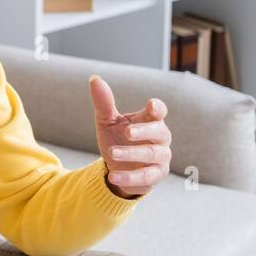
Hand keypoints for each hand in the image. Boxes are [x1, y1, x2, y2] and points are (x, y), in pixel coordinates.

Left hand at [89, 74, 170, 199]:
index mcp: (149, 121)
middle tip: (126, 132)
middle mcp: (159, 138)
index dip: (157, 108)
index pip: (159, 112)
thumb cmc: (117, 139)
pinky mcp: (155, 175)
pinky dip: (129, 177)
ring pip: (152, 154)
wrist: (117, 168)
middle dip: (144, 131)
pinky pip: (146, 176)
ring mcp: (160, 157)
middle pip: (159, 131)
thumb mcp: (107, 122)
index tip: (151, 106)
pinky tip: (113, 176)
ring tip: (112, 153)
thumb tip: (94, 79)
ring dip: (132, 153)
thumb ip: (104, 103)